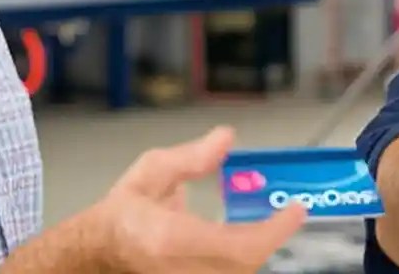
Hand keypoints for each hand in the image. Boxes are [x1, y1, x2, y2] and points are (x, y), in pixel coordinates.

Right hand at [93, 126, 306, 272]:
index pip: (241, 245)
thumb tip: (226, 139)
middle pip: (248, 264)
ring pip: (241, 272)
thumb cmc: (125, 211)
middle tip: (288, 211)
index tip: (297, 209)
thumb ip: (191, 158)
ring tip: (271, 221)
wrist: (101, 248)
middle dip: (272, 236)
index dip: (276, 230)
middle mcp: (183, 269)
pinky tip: (250, 237)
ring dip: (260, 247)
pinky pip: (230, 273)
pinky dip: (245, 256)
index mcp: (172, 239)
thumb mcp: (152, 170)